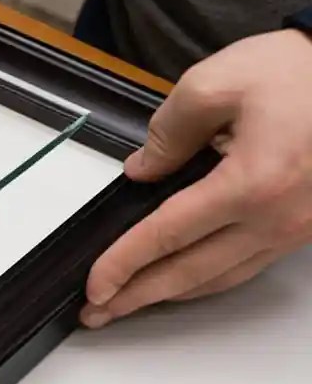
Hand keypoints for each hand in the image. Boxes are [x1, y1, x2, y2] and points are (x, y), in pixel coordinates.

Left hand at [81, 27, 311, 327]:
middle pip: (191, 272)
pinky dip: (207, 278)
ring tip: (129, 301)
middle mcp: (278, 217)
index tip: (93, 285)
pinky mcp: (306, 226)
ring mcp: (297, 228)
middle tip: (97, 311)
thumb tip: (141, 171)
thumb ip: (166, 133)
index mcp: (252, 184)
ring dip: (171, 294)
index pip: (167, 236)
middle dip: (137, 296)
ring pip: (221, 278)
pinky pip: (248, 265)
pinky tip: (182, 278)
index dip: (123, 264)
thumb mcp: (215, 83)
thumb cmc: (300, 72)